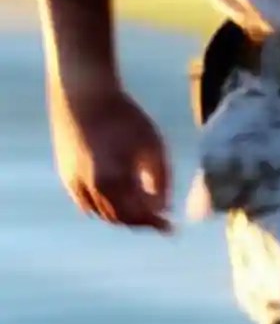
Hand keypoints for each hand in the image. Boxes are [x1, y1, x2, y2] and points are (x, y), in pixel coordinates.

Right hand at [49, 81, 172, 232]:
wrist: (84, 94)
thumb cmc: (125, 117)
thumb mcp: (154, 146)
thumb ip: (161, 179)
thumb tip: (164, 208)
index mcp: (115, 178)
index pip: (138, 215)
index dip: (156, 224)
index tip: (171, 228)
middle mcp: (91, 185)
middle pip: (120, 218)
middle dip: (141, 222)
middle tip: (158, 221)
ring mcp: (74, 181)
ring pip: (101, 213)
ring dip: (123, 217)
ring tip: (141, 210)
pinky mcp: (65, 174)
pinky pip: (85, 203)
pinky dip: (103, 208)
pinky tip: (119, 202)